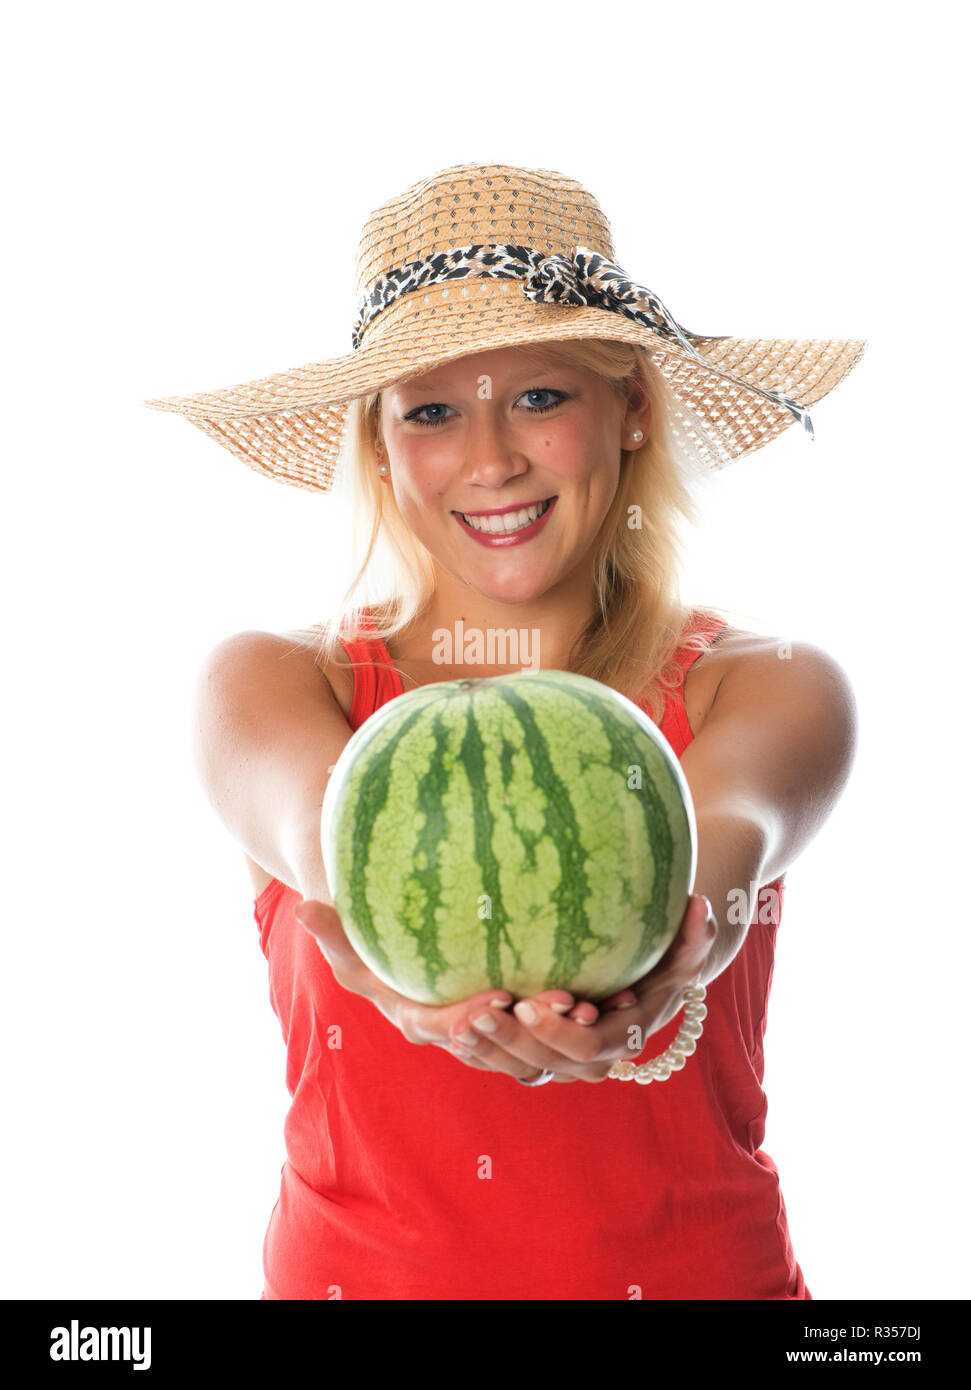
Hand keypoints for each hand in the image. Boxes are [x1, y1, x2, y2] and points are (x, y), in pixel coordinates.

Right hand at [293, 898, 582, 1081]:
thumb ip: (337, 934)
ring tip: (594, 1002)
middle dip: (535, 1036)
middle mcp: (477, 1043)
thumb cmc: (391, 949)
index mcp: (430, 1024)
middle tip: (561, 1000)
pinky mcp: (546, 1032)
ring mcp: (514, 1042)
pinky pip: (576, 1042)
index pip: (448, 1033)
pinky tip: (624, 992)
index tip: (492, 997)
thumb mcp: (362, 946)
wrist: (430, 965)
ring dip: (573, 1037)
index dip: (472, 1024)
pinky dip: (598, 1023)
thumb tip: (304, 908)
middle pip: (507, 1056)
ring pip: (549, 1058)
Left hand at [454, 893, 717, 1083]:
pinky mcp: (542, 1051)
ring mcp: (565, 1058)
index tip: (529, 1005)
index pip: (587, 1048)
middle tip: (479, 1011)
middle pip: (547, 1065)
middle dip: (512, 1043)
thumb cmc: (665, 953)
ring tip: (458, 1026)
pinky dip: (484, 1051)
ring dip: (490, 1051)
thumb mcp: (682, 943)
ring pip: (523, 1069)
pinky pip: (509, 1062)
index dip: (557, 1033)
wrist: (652, 977)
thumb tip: (702, 906)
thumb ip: (693, 933)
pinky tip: (453, 1031)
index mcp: (625, 1035)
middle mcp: (594, 1057)